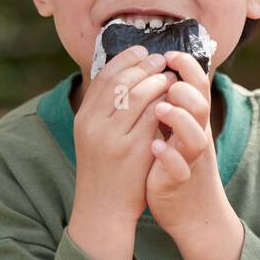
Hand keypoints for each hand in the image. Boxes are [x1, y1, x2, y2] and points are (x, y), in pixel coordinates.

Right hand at [73, 46, 171, 226]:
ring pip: (140, 95)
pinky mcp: (135, 150)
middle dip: (145, 66)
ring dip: (159, 81)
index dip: (125, 59)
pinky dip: (166, 103)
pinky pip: (154, 117)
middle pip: (122, 81)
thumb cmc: (103, 170)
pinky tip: (175, 100)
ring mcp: (114, 137)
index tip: (142, 50)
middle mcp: (95, 125)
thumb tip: (123, 75)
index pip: (104, 76)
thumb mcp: (93, 137)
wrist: (102, 209)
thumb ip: (104, 109)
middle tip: (162, 59)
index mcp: (84, 118)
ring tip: (170, 77)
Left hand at [145, 50, 222, 237]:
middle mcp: (196, 137)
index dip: (188, 68)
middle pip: (201, 106)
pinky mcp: (179, 182)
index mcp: (193, 121)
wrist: (193, 212)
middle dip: (185, 90)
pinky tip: (154, 147)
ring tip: (161, 109)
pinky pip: (179, 168)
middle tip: (168, 83)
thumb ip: (173, 104)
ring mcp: (190, 160)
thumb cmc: (178, 165)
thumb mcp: (178, 131)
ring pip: (195, 137)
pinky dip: (168, 156)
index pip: (198, 86)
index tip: (170, 54)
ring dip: (179, 120)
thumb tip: (155, 71)